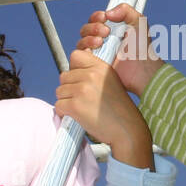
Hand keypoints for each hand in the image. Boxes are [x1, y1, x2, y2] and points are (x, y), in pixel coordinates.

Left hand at [56, 48, 154, 169]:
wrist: (127, 130)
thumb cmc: (118, 109)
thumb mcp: (111, 82)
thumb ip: (93, 72)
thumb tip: (72, 70)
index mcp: (101, 67)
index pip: (75, 56)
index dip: (74, 69)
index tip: (80, 81)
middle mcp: (91, 75)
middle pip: (64, 76)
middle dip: (69, 88)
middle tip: (83, 100)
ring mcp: (82, 89)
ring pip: (59, 91)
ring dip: (66, 101)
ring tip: (82, 109)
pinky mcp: (75, 105)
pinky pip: (58, 105)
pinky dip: (64, 113)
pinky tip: (77, 116)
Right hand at [75, 3, 163, 96]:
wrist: (141, 71)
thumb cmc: (143, 51)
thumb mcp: (139, 24)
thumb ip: (127, 11)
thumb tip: (108, 13)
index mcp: (113, 30)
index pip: (97, 20)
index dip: (97, 16)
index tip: (104, 17)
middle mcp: (104, 41)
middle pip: (86, 29)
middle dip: (93, 27)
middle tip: (106, 31)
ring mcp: (99, 53)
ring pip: (82, 41)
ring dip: (88, 38)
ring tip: (100, 42)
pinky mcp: (94, 64)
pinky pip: (81, 55)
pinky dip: (85, 49)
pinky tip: (97, 49)